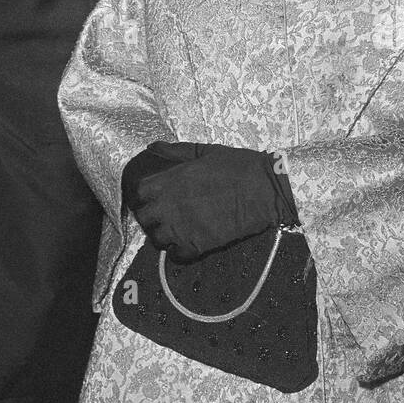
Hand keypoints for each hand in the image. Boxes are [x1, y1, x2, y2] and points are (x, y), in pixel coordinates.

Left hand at [126, 142, 285, 263]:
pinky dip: (178, 252)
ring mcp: (183, 226)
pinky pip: (176, 256)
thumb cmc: (236, 166)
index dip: (145, 195)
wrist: (264, 189)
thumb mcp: (203, 152)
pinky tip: (187, 244)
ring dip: (163, 235)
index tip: (153, 197)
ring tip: (175, 231)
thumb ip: (175, 151)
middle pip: (144, 217)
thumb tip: (153, 146)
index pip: (140, 192)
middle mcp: (171, 204)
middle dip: (151, 216)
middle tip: (163, 215)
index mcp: (172, 179)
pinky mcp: (198, 244)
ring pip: (157, 239)